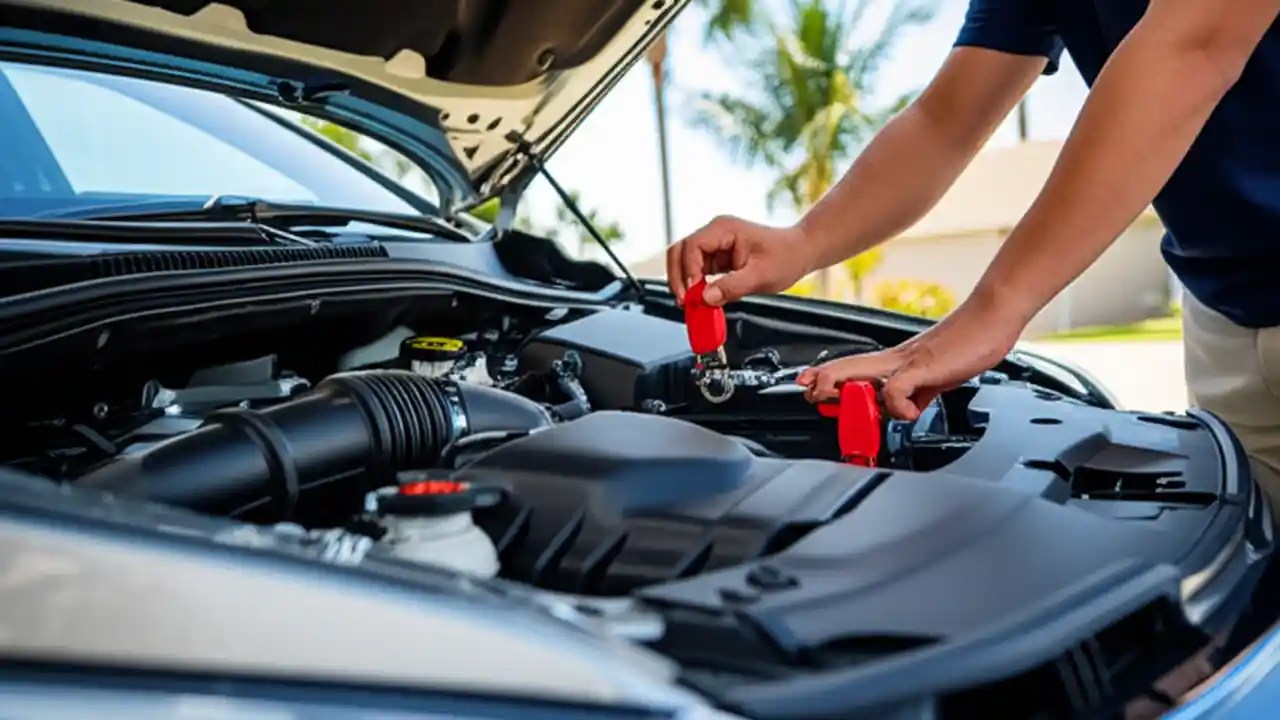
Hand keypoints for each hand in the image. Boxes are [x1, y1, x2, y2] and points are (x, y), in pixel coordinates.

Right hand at [667, 216, 816, 305]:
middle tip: (684, 301)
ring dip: (684, 283)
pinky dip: (695, 287)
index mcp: (723, 229)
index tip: (691, 294)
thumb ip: (731, 287)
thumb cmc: (786, 256)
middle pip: (679, 251)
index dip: (686, 271)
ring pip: (684, 262)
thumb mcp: (760, 276)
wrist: (799, 252)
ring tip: (692, 304)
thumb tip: (706, 298)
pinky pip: (696, 272)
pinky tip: (701, 299)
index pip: (691, 246)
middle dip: (677, 277)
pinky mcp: (717, 258)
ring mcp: (715, 246)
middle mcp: (715, 234)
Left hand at [796, 295, 1025, 419]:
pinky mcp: (923, 367)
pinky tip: (906, 412)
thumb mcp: (937, 377)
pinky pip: (897, 389)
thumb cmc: (969, 343)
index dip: (828, 376)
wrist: (990, 320)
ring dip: (840, 388)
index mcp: (897, 361)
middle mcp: (896, 359)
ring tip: (832, 401)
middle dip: (822, 381)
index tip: (810, 386)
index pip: (854, 367)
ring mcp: (908, 361)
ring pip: (861, 372)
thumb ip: (919, 393)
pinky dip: (896, 406)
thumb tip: (909, 408)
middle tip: (808, 393)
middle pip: (848, 366)